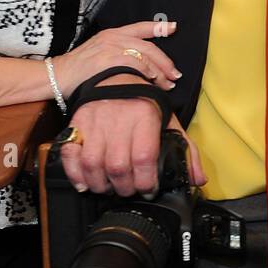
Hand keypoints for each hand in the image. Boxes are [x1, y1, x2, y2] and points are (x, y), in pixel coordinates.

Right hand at [52, 20, 180, 96]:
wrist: (58, 76)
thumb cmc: (78, 70)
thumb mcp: (98, 53)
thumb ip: (118, 54)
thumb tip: (142, 67)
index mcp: (112, 34)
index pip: (140, 27)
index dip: (159, 27)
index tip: (174, 27)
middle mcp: (113, 37)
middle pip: (148, 47)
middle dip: (165, 62)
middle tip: (175, 74)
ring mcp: (111, 47)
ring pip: (144, 56)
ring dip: (159, 72)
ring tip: (167, 83)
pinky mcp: (108, 59)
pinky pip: (134, 64)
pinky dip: (146, 72)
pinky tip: (152, 81)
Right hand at [62, 76, 205, 196]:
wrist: (116, 76)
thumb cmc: (145, 104)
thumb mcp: (170, 121)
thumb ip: (186, 151)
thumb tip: (197, 179)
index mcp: (145, 116)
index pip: (144, 158)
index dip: (146, 182)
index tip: (148, 189)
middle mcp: (119, 118)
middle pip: (118, 166)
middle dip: (125, 188)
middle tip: (129, 191)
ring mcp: (95, 121)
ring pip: (93, 164)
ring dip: (101, 185)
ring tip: (110, 188)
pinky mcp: (77, 123)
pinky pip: (70, 154)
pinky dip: (75, 174)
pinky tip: (85, 183)